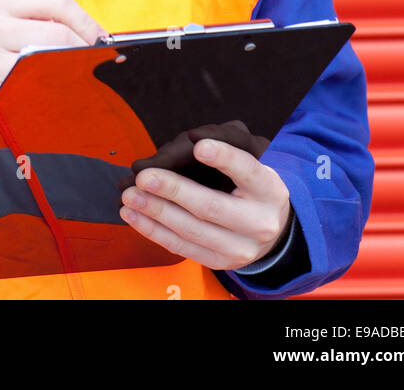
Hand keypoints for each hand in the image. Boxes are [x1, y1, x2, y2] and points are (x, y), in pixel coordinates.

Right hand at [0, 0, 105, 159]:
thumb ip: (30, 24)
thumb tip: (88, 34)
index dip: (84, 19)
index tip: (98, 38)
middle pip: (58, 31)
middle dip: (84, 50)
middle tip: (93, 65)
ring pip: (51, 59)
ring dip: (72, 73)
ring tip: (75, 81)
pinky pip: (35, 89)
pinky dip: (53, 95)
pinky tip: (53, 100)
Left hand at [119, 138, 291, 269]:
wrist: (273, 231)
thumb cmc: (252, 188)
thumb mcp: (252, 164)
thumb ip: (225, 147)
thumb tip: (190, 140)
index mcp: (269, 189)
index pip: (248, 171)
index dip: (224, 158)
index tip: (198, 145)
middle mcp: (258, 223)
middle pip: (211, 206)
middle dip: (173, 190)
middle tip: (144, 177)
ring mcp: (239, 248)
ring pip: (191, 230)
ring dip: (155, 212)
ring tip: (130, 196)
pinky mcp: (220, 262)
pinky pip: (182, 247)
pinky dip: (153, 231)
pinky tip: (134, 215)